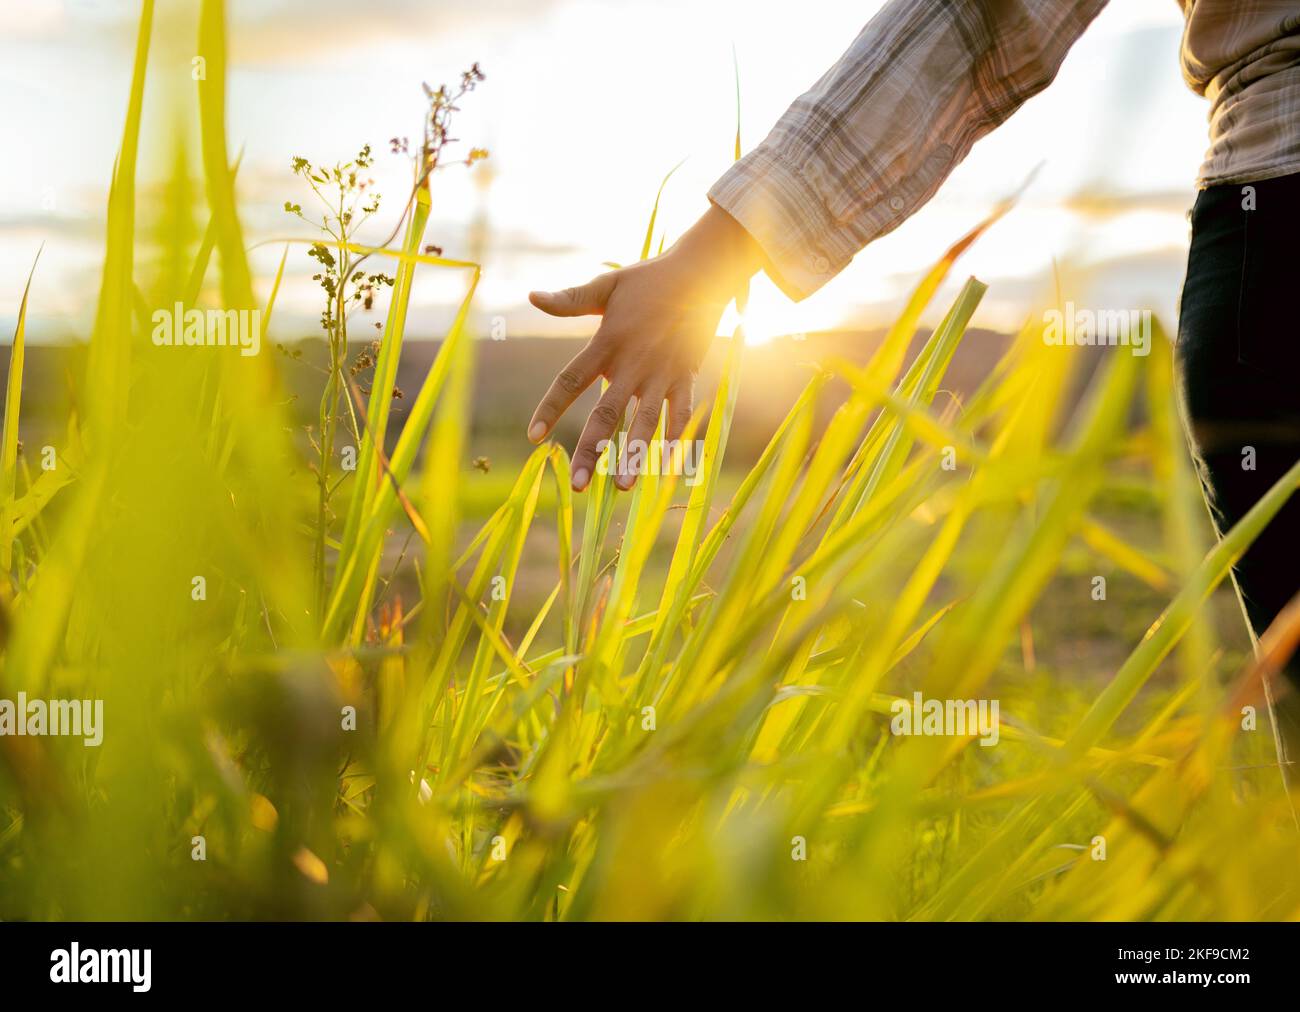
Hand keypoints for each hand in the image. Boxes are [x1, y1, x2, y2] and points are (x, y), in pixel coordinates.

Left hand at [527, 203, 761, 491]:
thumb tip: (531, 296)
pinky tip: (668, 469)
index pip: (570, 380)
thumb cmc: (649, 280)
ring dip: (633, 455)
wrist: (700, 273)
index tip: (533, 437)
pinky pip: (681, 415)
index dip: (551, 408)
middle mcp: (631, 364)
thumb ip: (570, 299)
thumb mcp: (606, 286)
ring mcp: (660, 374)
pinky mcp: (685, 377)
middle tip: (577, 485)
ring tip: (622, 487)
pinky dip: (676, 441)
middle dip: (591, 450)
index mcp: (606, 343)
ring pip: (644, 422)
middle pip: (606, 414)